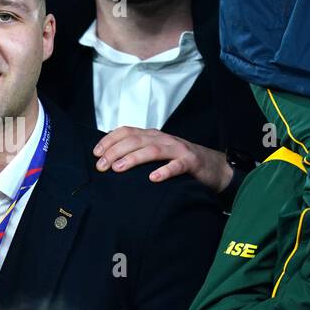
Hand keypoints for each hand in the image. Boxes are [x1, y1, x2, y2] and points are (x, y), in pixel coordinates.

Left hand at [94, 126, 232, 191]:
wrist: (213, 166)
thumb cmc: (179, 161)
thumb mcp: (157, 152)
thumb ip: (137, 152)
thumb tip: (109, 159)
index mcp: (152, 135)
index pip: (127, 131)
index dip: (109, 140)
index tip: (96, 153)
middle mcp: (163, 138)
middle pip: (135, 140)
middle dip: (115, 151)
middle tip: (102, 166)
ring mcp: (177, 149)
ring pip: (153, 150)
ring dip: (134, 158)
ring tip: (118, 168)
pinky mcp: (191, 162)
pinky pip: (177, 165)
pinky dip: (165, 171)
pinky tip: (153, 178)